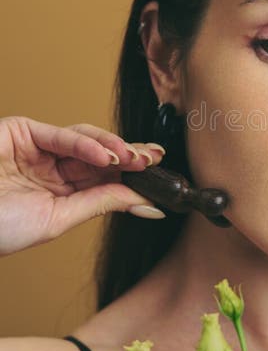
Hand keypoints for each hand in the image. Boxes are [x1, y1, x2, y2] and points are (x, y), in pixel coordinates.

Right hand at [0, 116, 166, 255]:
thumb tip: (144, 201)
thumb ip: (99, 203)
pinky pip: (61, 135)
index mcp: (62, 189)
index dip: (133, 174)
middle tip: (157, 161)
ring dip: (115, 147)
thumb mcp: (58, 219)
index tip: (163, 178)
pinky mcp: (22, 131)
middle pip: (101, 154)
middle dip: (131, 156)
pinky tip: (108, 156)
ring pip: (87, 140)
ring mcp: (38, 146)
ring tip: (137, 160)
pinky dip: (87, 143)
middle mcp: (53, 165)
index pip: (105, 177)